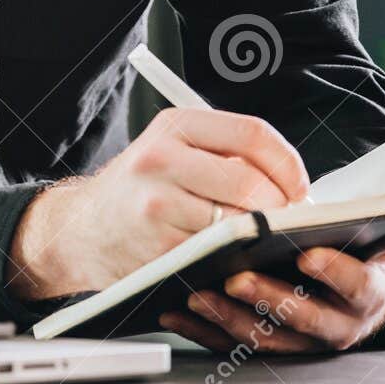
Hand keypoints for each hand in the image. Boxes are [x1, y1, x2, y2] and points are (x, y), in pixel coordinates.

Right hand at [8, 106, 311, 300]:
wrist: (85, 229)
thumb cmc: (141, 190)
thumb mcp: (173, 150)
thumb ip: (225, 154)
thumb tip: (293, 184)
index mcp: (174, 125)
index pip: (252, 134)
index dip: (288, 163)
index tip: (299, 185)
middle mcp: (161, 158)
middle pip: (251, 182)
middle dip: (280, 208)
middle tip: (287, 220)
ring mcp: (156, 203)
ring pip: (238, 222)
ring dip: (259, 236)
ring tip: (259, 237)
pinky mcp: (157, 245)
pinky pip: (217, 253)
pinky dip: (233, 257)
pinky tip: (230, 256)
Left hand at [158, 175, 384, 352]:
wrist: (341, 275)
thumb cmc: (355, 241)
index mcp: (370, 287)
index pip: (358, 286)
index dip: (336, 273)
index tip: (308, 255)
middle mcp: (339, 320)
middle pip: (309, 322)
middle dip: (274, 301)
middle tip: (239, 278)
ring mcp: (301, 339)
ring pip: (267, 338)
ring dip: (232, 318)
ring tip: (199, 292)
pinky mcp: (264, 343)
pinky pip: (230, 344)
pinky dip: (203, 329)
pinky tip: (176, 308)